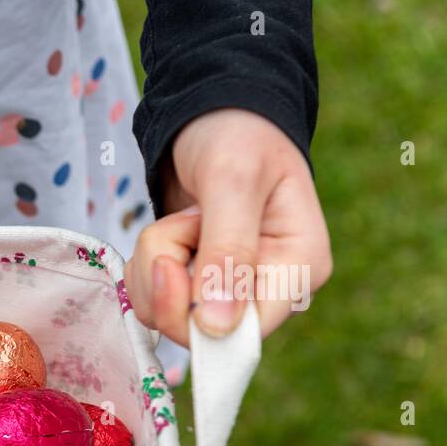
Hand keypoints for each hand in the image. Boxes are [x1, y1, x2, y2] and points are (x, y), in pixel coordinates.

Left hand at [126, 108, 332, 343]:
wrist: (213, 114)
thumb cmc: (237, 135)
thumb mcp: (232, 182)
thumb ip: (227, 252)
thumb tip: (217, 326)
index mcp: (301, 266)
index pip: (248, 331)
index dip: (197, 314)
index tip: (171, 265)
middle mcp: (270, 287)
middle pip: (200, 330)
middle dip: (168, 279)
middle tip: (176, 228)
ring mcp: (231, 289)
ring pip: (168, 315)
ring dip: (153, 267)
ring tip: (179, 221)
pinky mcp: (198, 286)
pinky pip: (155, 302)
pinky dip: (145, 269)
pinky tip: (168, 233)